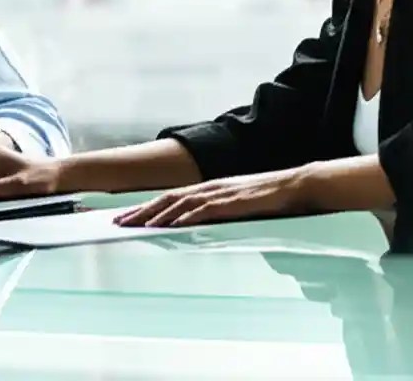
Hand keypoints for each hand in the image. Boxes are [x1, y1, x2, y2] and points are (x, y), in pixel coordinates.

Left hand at [114, 167, 311, 227]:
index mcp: (207, 189)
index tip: (124, 217)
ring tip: (136, 225)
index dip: (144, 207)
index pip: (168, 198)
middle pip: (166, 199)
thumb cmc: (267, 198)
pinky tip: (172, 224)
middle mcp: (208, 188)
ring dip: (156, 214)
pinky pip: (205, 210)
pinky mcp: (234, 202)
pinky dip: (186, 216)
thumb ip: (214, 212)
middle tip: (117, 222)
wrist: (295, 186)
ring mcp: (220, 194)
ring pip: (180, 203)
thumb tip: (193, 226)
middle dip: (139, 211)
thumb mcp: (234, 205)